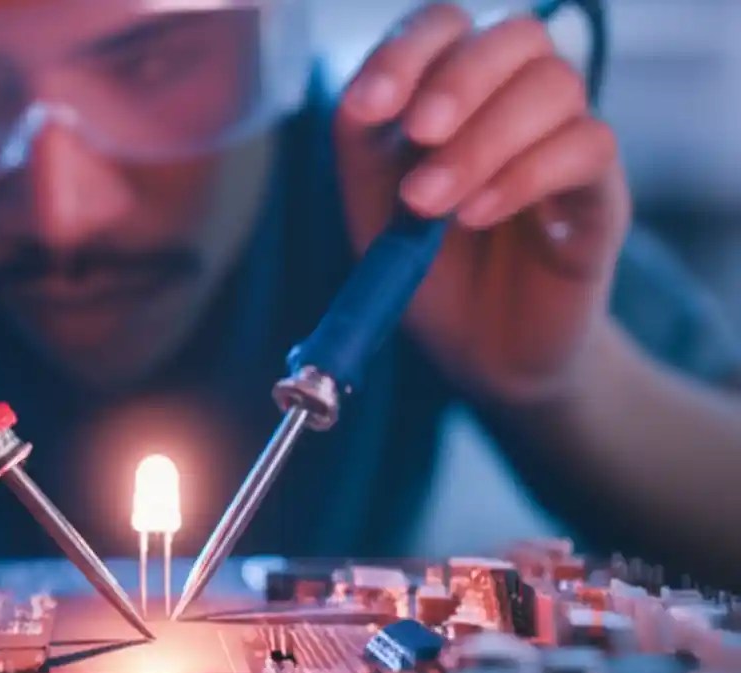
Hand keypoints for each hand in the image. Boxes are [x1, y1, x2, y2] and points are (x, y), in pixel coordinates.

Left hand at [336, 3, 630, 403]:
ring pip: (554, 84)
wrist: (479, 351)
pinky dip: (522, 176)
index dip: (408, 49)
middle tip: (417, 135)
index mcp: (451, 91)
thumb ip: (362, 150)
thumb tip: (360, 100)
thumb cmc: (426, 270)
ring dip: (482, 140)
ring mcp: (564, 140)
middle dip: (457, 79)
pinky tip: (474, 215)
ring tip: (429, 204)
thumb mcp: (372, 207)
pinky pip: (585, 148)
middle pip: (514, 34)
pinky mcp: (600, 191)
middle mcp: (514, 100)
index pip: (445, 24)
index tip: (368, 106)